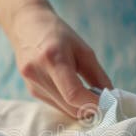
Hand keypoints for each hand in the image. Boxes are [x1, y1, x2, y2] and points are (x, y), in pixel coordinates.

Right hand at [4, 0, 112, 117]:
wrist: (25, 25)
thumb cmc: (57, 34)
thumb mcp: (82, 49)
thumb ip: (97, 75)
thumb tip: (110, 98)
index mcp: (53, 58)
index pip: (74, 93)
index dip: (94, 103)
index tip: (110, 104)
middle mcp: (38, 74)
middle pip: (70, 106)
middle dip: (90, 108)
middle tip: (104, 101)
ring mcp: (32, 85)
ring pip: (64, 109)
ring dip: (80, 107)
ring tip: (89, 94)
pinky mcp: (31, 91)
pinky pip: (56, 105)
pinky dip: (69, 103)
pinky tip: (72, 91)